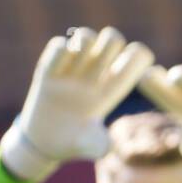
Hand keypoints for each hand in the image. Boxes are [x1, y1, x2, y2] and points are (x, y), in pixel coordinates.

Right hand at [0, 26, 153, 181]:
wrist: (45, 142)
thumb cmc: (74, 142)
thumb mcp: (89, 146)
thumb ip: (100, 145)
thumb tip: (108, 147)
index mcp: (112, 88)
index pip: (137, 58)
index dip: (134, 59)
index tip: (117, 77)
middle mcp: (96, 73)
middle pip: (113, 38)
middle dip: (108, 48)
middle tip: (94, 72)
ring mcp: (73, 67)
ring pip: (86, 35)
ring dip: (82, 48)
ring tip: (73, 72)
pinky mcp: (51, 66)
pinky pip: (59, 44)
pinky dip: (59, 55)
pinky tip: (54, 74)